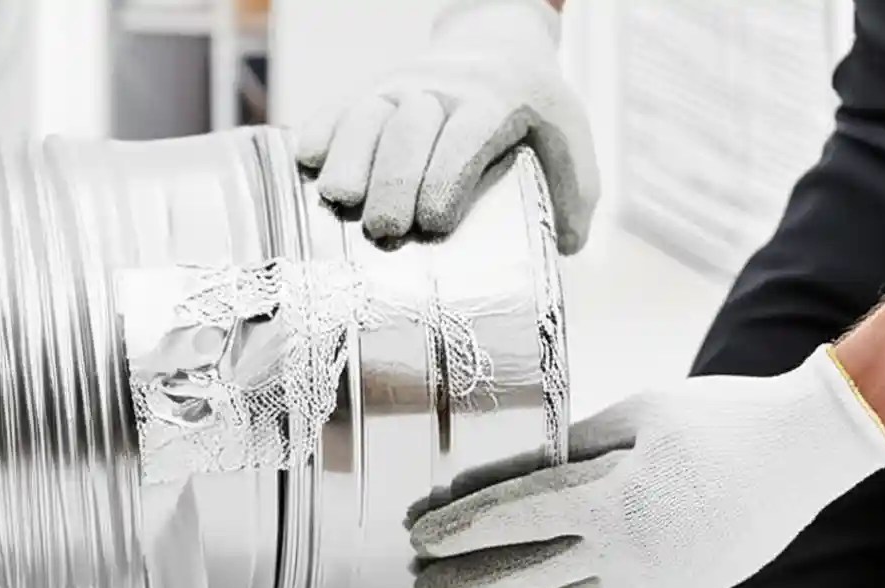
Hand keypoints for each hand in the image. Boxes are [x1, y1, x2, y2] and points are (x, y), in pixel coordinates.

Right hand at [295, 0, 598, 251]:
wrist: (494, 43)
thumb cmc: (532, 108)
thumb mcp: (568, 135)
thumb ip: (576, 190)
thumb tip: (566, 246)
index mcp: (495, 99)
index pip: (465, 136)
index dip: (445, 178)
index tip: (433, 224)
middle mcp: (442, 86)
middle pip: (409, 128)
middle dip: (394, 181)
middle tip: (385, 231)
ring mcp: (399, 84)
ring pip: (366, 113)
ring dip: (349, 158)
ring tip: (339, 201)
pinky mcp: (368, 88)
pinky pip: (337, 104)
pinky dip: (320, 131)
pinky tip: (309, 163)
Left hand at [409, 346, 884, 587]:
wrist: (805, 450)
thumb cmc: (719, 418)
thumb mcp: (637, 412)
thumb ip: (574, 444)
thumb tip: (529, 466)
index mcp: (607, 499)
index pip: (510, 519)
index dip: (458, 529)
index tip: (419, 537)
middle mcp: (625, 552)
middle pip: (522, 578)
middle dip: (464, 585)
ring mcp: (654, 583)